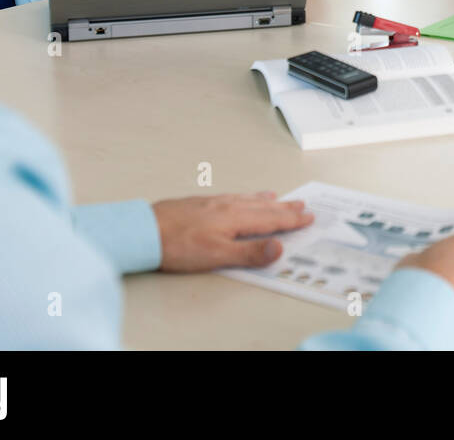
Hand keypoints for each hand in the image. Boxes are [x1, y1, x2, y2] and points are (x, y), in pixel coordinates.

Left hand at [152, 192, 314, 271]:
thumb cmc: (177, 245)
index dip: (291, 220)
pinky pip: (232, 196)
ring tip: (277, 197)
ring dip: (266, 200)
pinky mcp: (199, 203)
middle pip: (263, 206)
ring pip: (247, 199)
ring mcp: (213, 202)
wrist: (144, 231)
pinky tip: (239, 199)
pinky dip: (245, 197)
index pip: (271, 219)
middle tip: (302, 204)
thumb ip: (250, 252)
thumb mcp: (218, 255)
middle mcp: (227, 206)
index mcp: (236, 217)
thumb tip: (279, 248)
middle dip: (284, 207)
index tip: (308, 217)